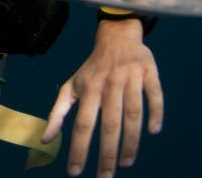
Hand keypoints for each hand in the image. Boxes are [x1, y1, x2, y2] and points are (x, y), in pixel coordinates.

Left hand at [41, 19, 162, 176]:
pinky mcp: (149, 72)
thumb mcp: (71, 87)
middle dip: (106, 154)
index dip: (79, 148)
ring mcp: (130, 78)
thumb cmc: (91, 69)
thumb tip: (45, 139)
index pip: (82, 124)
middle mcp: (108, 85)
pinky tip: (153, 131)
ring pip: (133, 114)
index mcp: (88, 89)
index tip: (76, 171)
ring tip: (126, 162)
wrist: (115, 37)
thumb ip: (57, 112)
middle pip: (109, 124)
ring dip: (131, 141)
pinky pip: (154, 96)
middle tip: (105, 177)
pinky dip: (156, 113)